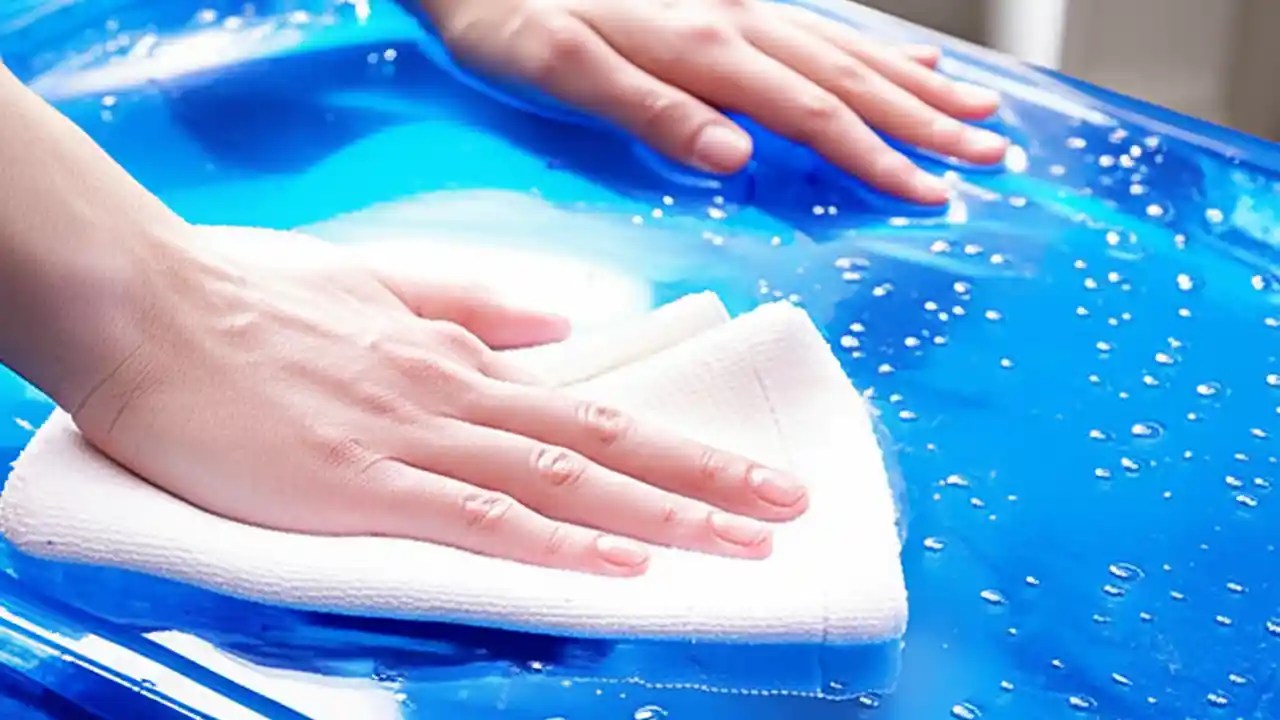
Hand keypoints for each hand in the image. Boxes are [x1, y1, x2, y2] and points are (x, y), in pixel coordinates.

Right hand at [70, 226, 808, 575]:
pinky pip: (483, 519)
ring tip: (739, 543)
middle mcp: (457, 395)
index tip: (733, 470)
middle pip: (604, 443)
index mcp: (455, 358)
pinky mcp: (364, 485)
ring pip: (566, 480)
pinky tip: (619, 565)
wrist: (147, 307)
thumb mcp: (371, 285)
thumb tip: (549, 326)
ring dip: (660, 516)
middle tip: (785, 508)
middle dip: (703, 481)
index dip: (668, 447)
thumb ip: (467, 304)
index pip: (587, 409)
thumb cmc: (245, 298)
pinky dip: (560, 543)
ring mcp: (416, 440)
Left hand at [422, 0, 1007, 203]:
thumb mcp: (559, 69)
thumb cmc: (505, 13)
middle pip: (848, 77)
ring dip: (912, 83)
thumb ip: (650, 111)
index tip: (935, 195)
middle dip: (924, 122)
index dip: (877, 158)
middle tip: (993, 154)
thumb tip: (735, 156)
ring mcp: (732, 2)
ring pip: (844, 46)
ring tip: (974, 107)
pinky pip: (816, 22)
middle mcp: (730, 18)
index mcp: (700, 47)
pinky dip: (869, 44)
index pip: (810, 113)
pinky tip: (902, 54)